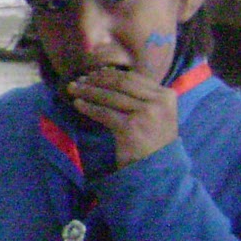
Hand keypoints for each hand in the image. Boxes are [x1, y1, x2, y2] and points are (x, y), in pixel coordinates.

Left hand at [64, 67, 179, 167]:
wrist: (157, 168)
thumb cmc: (152, 139)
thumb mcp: (155, 112)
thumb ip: (139, 94)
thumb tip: (106, 72)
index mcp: (166, 95)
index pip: (133, 78)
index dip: (110, 74)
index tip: (93, 73)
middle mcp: (158, 102)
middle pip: (121, 84)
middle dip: (97, 80)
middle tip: (79, 80)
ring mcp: (146, 114)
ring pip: (111, 97)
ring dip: (89, 91)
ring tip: (74, 89)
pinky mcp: (131, 128)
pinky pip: (104, 113)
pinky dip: (89, 107)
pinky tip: (77, 104)